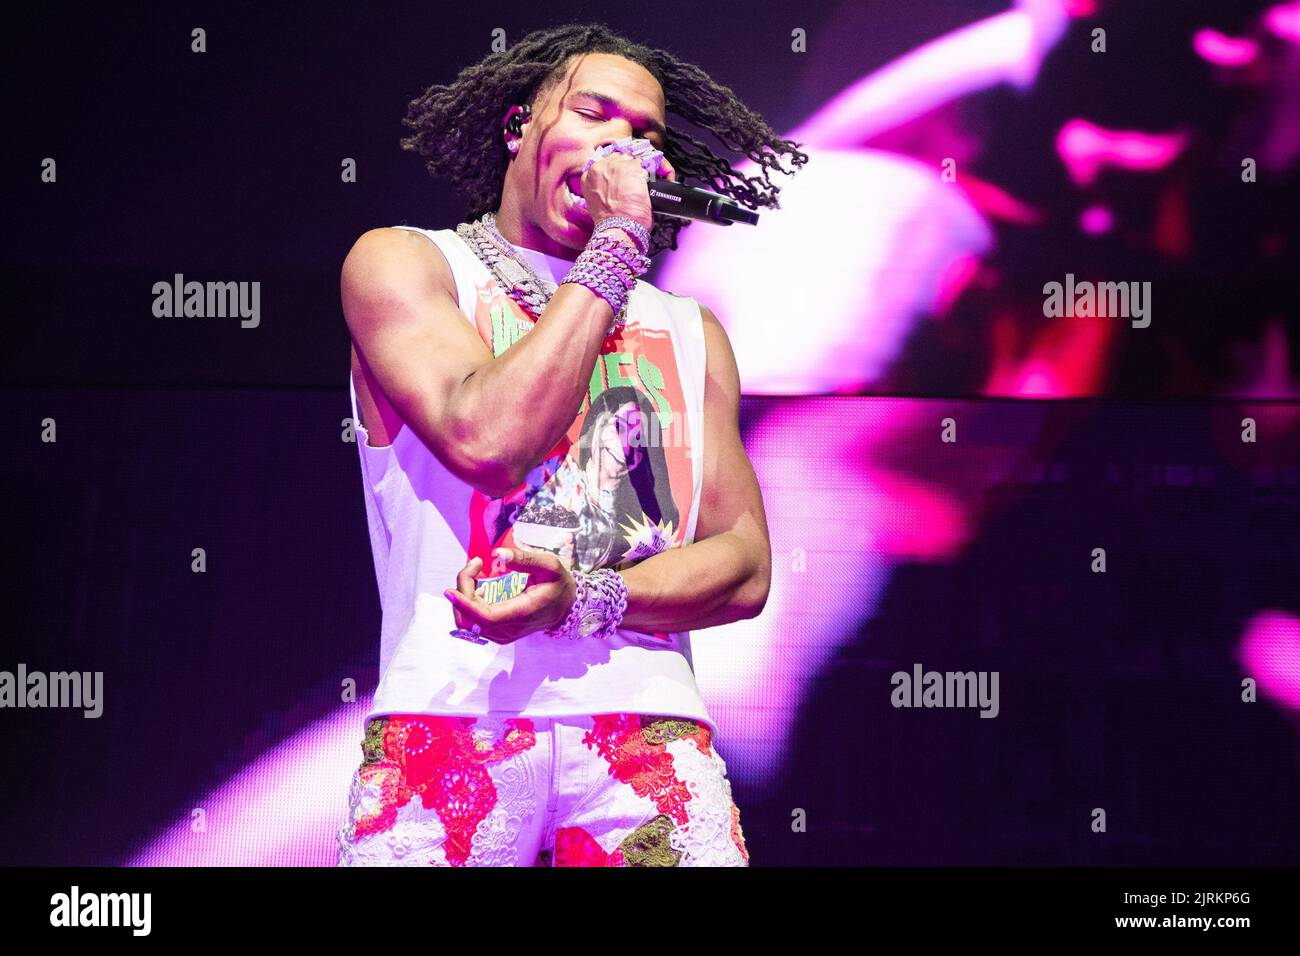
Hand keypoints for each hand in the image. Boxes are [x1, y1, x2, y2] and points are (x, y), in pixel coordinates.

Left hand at [443, 548, 576, 644]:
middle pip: (470, 620)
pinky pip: (473, 622)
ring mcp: (502, 634)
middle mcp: (509, 630)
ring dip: (464, 595)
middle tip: (475, 564)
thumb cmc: (559, 584)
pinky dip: (469, 602)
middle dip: (463, 591)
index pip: (486, 618)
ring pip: (468, 623)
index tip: (450, 590)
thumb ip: (525, 559)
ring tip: (477, 570)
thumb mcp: (550, 566)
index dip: (465, 605)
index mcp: (523, 613)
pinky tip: (479, 584)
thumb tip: (497, 555)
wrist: (567, 607)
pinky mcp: (498, 633)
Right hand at [581, 142, 671, 232]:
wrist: (617, 228)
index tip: (623, 179)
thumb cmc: (609, 222)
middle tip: (634, 183)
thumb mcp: (598, 201)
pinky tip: (653, 184)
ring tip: (643, 185)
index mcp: (588, 176)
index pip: (605, 163)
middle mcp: (599, 167)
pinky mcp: (632, 167)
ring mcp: (615, 166)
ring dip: (639, 171)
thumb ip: (604, 187)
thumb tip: (617, 184)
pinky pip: (645, 165)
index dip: (616, 171)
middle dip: (628, 169)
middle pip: (618, 158)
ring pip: (632, 160)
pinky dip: (652, 174)